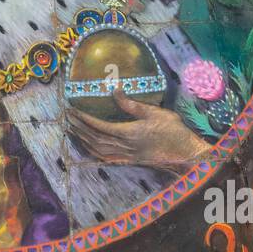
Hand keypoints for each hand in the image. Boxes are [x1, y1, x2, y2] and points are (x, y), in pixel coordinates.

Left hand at [67, 90, 208, 167]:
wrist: (186, 154)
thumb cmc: (173, 131)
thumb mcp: (154, 112)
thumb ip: (132, 104)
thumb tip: (115, 90)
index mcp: (129, 132)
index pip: (99, 126)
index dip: (84, 119)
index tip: (72, 110)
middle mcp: (125, 146)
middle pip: (95, 138)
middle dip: (79, 128)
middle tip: (67, 118)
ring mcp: (127, 156)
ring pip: (99, 150)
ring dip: (83, 140)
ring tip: (72, 131)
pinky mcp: (131, 161)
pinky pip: (107, 159)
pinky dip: (95, 153)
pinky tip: (89, 148)